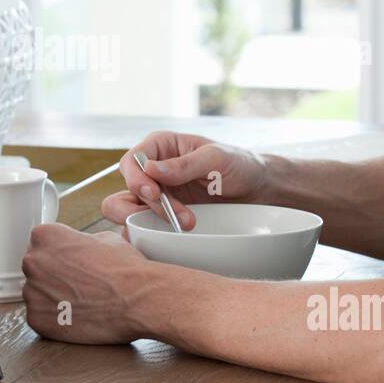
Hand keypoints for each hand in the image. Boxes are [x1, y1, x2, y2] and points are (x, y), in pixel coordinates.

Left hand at [22, 223, 156, 343]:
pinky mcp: (37, 320)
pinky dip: (55, 319)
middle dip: (52, 275)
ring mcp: (32, 293)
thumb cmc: (125, 270)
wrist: (137, 300)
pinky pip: (40, 317)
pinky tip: (76, 315)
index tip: (69, 263)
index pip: (40, 242)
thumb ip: (79, 240)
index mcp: (45, 236)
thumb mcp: (104, 238)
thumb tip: (77, 248)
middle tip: (78, 283)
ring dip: (52, 297)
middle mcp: (33, 262)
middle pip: (35, 268)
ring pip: (36, 294)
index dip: (58, 253)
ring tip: (80, 301)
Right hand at [101, 131, 269, 232]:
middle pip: (127, 189)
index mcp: (160, 146)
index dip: (136, 179)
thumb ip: (184, 164)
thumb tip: (151, 170)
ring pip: (130, 211)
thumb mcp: (216, 158)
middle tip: (175, 215)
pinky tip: (172, 236)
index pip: (131, 161)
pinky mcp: (164, 215)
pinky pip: (144, 226)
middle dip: (146, 205)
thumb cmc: (238, 164)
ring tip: (187, 224)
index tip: (154, 193)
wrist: (256, 189)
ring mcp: (157, 194)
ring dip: (151, 222)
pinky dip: (151, 233)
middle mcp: (153, 170)